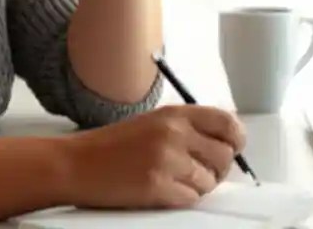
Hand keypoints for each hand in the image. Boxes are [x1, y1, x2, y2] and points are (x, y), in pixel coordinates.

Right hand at [61, 105, 246, 208]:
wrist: (77, 164)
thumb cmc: (113, 145)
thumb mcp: (153, 122)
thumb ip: (187, 128)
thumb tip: (224, 143)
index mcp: (175, 114)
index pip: (227, 123)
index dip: (235, 139)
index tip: (232, 149)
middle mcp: (175, 134)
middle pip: (224, 155)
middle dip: (218, 169)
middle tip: (202, 172)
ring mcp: (167, 160)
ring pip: (210, 181)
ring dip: (198, 186)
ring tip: (176, 182)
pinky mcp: (158, 187)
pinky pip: (191, 199)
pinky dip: (183, 199)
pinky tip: (165, 191)